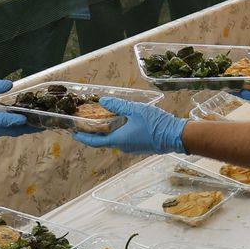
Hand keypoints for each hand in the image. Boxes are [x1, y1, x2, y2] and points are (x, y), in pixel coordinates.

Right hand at [0, 79, 40, 137]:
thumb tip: (9, 84)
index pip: (3, 121)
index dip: (15, 120)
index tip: (27, 117)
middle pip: (15, 130)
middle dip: (31, 126)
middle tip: (48, 120)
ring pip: (15, 132)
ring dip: (29, 128)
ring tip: (45, 120)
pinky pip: (12, 131)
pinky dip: (23, 127)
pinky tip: (32, 120)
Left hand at [72, 98, 186, 153]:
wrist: (176, 136)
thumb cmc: (155, 124)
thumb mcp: (136, 110)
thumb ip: (118, 106)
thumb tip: (103, 101)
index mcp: (118, 140)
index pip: (95, 141)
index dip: (83, 137)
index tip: (73, 133)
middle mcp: (123, 146)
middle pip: (104, 140)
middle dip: (94, 131)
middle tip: (87, 120)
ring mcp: (132, 147)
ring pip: (115, 139)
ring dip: (107, 130)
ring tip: (103, 117)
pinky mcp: (139, 145)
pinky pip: (124, 138)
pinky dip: (118, 130)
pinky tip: (121, 121)